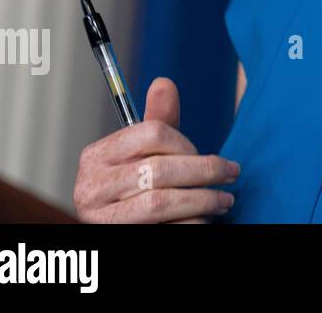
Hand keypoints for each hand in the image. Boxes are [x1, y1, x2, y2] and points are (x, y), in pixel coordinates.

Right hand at [72, 76, 239, 222]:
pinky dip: (189, 223)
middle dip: (204, 172)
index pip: (151, 133)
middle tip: (230, 174)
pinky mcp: (114, 237)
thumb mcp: (142, 154)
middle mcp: (91, 186)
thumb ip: (157, 122)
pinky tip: (202, 219)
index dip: (185, 143)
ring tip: (223, 201)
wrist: (112, 230)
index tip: (203, 152)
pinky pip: (162, 229)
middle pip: (159, 170)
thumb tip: (163, 83)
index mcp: (96, 156)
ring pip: (160, 203)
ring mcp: (100, 218)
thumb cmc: (133, 189)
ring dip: (202, 201)